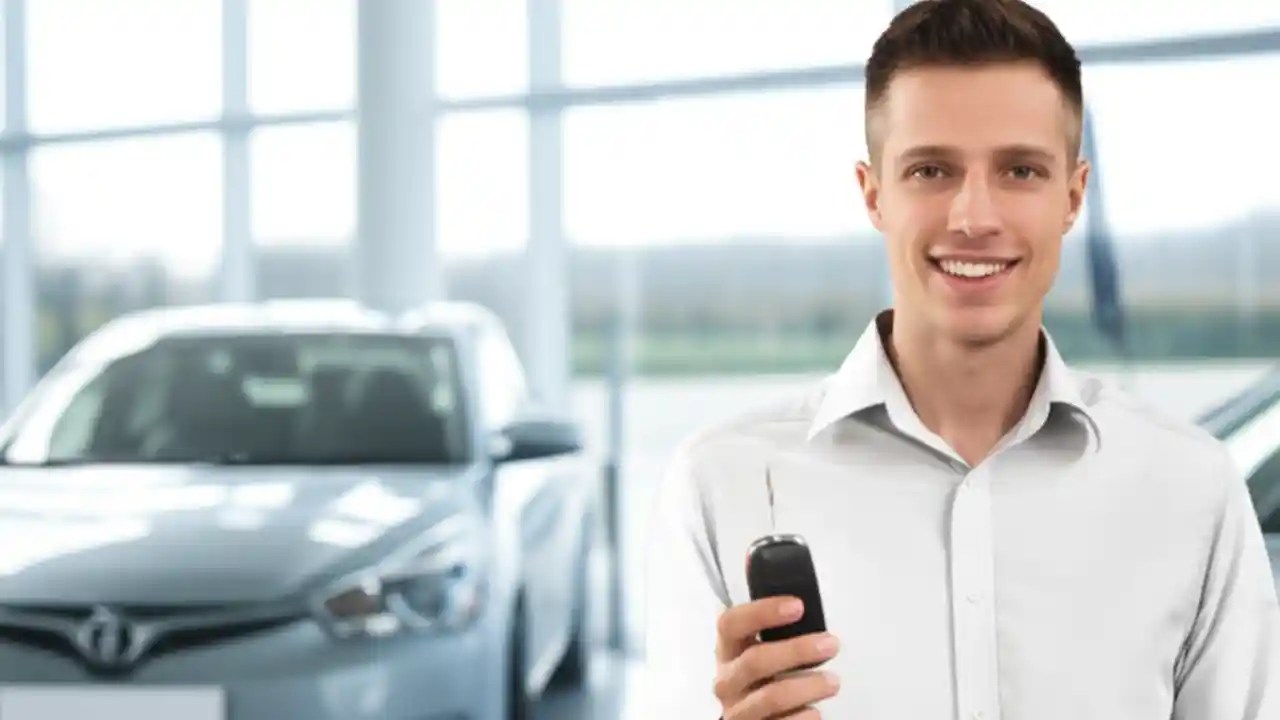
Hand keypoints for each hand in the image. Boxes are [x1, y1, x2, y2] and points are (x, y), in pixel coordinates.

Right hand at [714, 596, 840, 718]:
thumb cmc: (765, 678)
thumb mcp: (765, 648)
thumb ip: (777, 628)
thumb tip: (806, 595)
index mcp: (728, 649)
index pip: (731, 623)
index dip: (762, 611)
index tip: (797, 605)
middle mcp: (727, 679)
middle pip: (754, 661)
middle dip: (796, 650)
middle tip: (829, 644)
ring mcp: (737, 710)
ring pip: (769, 697)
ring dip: (806, 686)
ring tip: (833, 681)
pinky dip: (801, 718)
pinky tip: (815, 711)